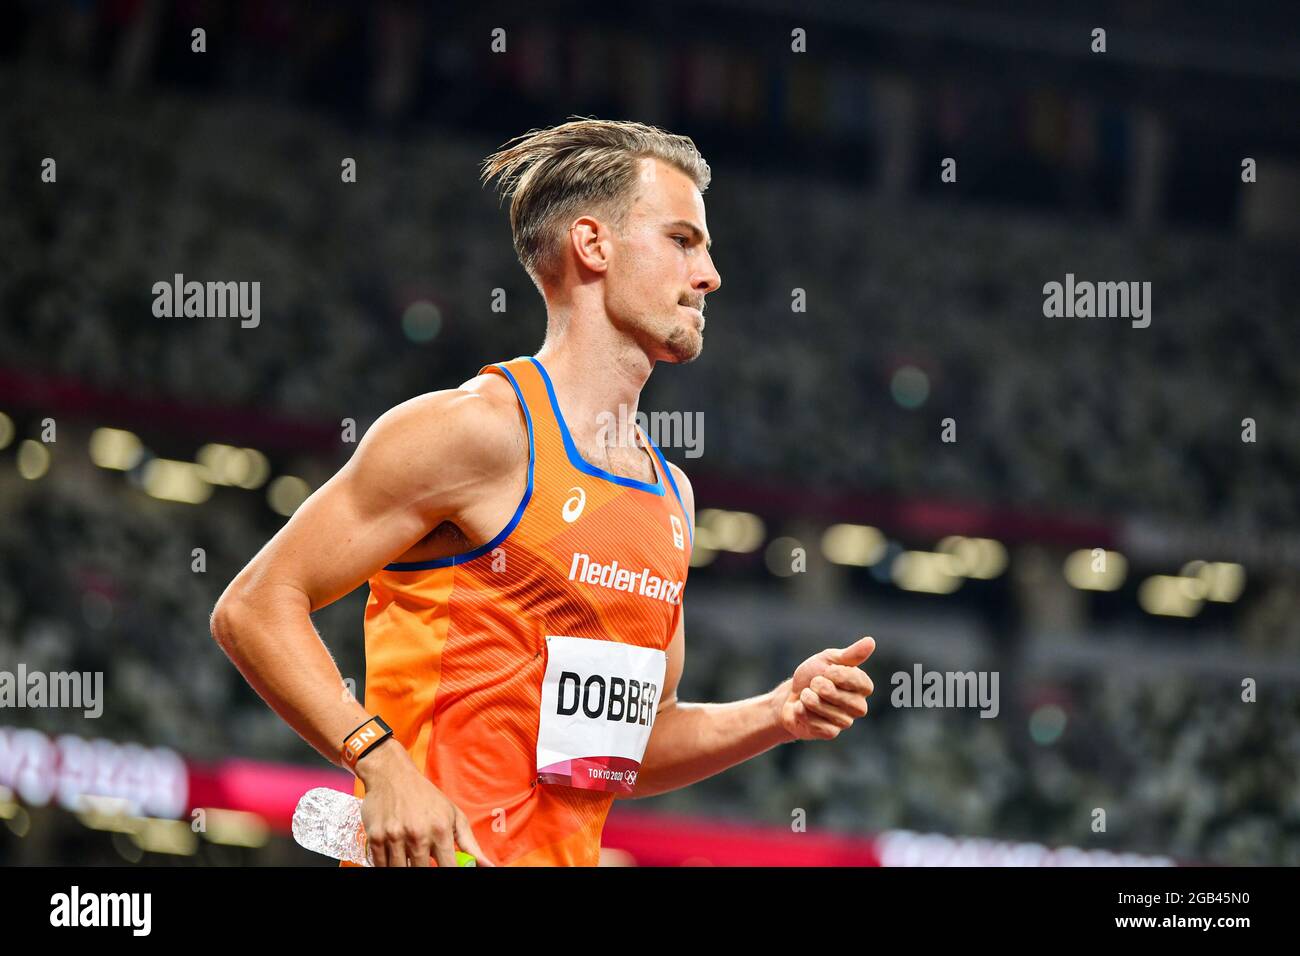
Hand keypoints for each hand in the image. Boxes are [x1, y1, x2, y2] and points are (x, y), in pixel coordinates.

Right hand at [355, 741, 493, 865]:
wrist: (392, 774)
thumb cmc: (426, 796)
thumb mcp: (453, 815)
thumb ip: (470, 845)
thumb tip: (489, 866)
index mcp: (441, 829)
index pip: (448, 868)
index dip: (449, 873)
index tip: (446, 869)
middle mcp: (418, 834)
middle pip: (421, 872)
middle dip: (423, 869)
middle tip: (423, 859)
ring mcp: (395, 836)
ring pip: (399, 871)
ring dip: (405, 866)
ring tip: (410, 855)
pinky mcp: (375, 837)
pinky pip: (381, 865)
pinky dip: (388, 864)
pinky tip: (395, 855)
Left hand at [777, 636, 875, 740]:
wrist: (790, 696)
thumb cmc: (812, 675)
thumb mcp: (828, 659)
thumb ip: (850, 654)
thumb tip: (871, 641)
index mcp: (862, 686)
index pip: (858, 681)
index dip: (838, 675)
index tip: (827, 670)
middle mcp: (859, 706)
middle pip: (841, 697)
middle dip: (819, 687)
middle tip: (813, 684)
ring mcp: (846, 721)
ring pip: (827, 711)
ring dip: (808, 700)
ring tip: (806, 696)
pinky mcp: (831, 733)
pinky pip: (818, 724)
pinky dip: (804, 713)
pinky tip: (803, 710)